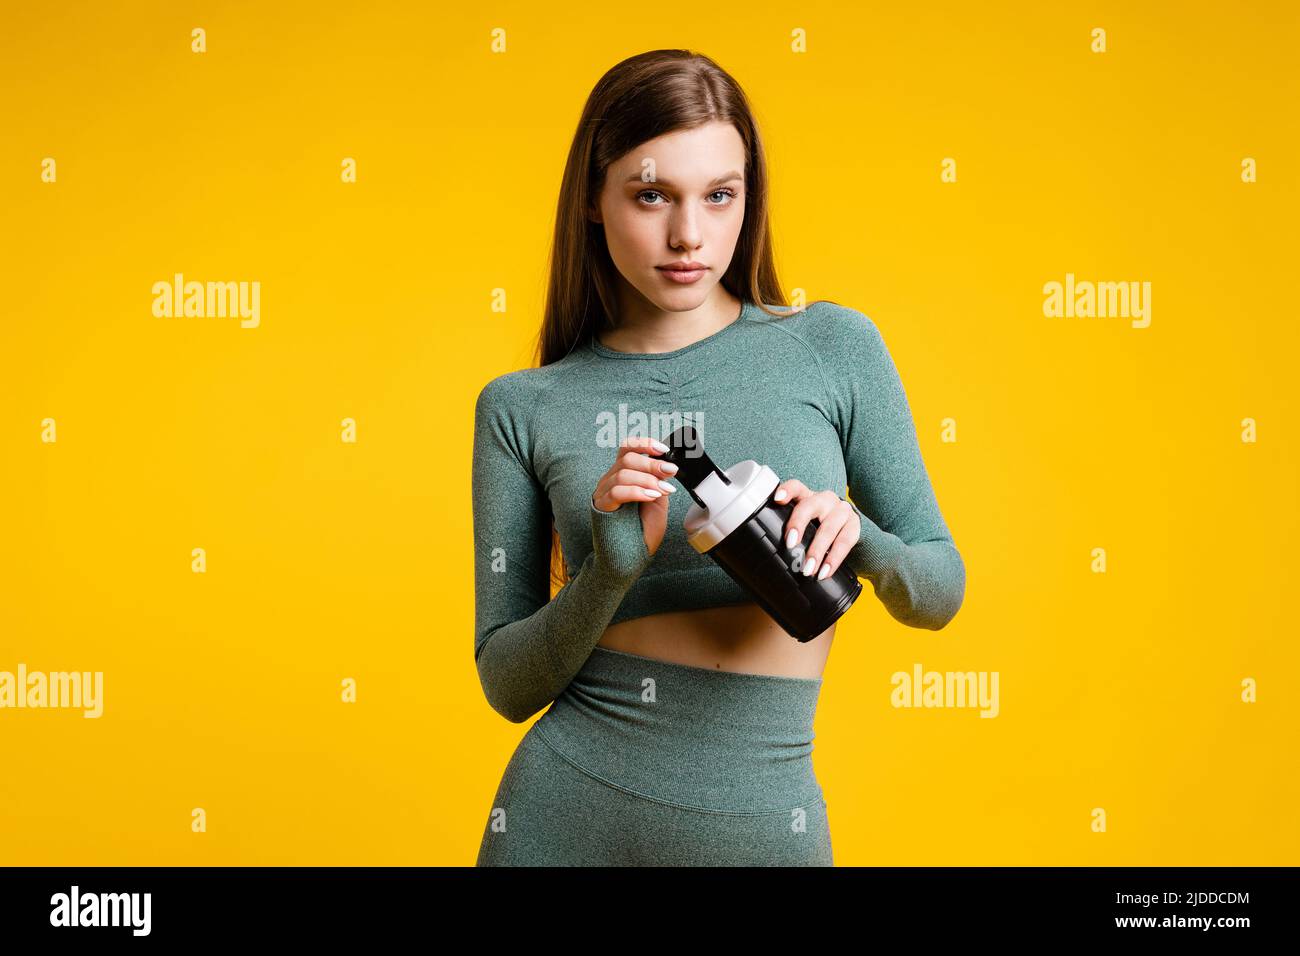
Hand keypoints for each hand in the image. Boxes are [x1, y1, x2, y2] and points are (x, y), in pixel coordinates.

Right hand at [591, 435, 678, 557]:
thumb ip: (658, 482)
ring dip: (648, 479)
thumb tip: (667, 466)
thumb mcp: (657, 501)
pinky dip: (637, 491)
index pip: (627, 448)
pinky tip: (651, 497)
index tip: (664, 450)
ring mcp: (604, 493)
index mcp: (623, 475)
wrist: (630, 556)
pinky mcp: (602, 507)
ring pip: (622, 473)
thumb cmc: (642, 530)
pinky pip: (617, 492)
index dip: (644, 444)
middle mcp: (611, 480)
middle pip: (627, 458)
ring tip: (663, 490)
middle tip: (670, 472)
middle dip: (652, 463)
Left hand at [772, 479, 859, 580]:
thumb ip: (786, 529)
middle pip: (810, 506)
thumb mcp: (803, 523)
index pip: (796, 487)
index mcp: (807, 496)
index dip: (787, 490)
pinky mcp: (854, 526)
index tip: (777, 499)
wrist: (847, 529)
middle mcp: (824, 499)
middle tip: (790, 544)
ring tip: (808, 570)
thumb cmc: (815, 527)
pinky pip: (845, 542)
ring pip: (828, 527)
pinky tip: (825, 572)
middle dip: (798, 524)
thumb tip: (759, 559)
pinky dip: (834, 559)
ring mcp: (841, 511)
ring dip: (817, 551)